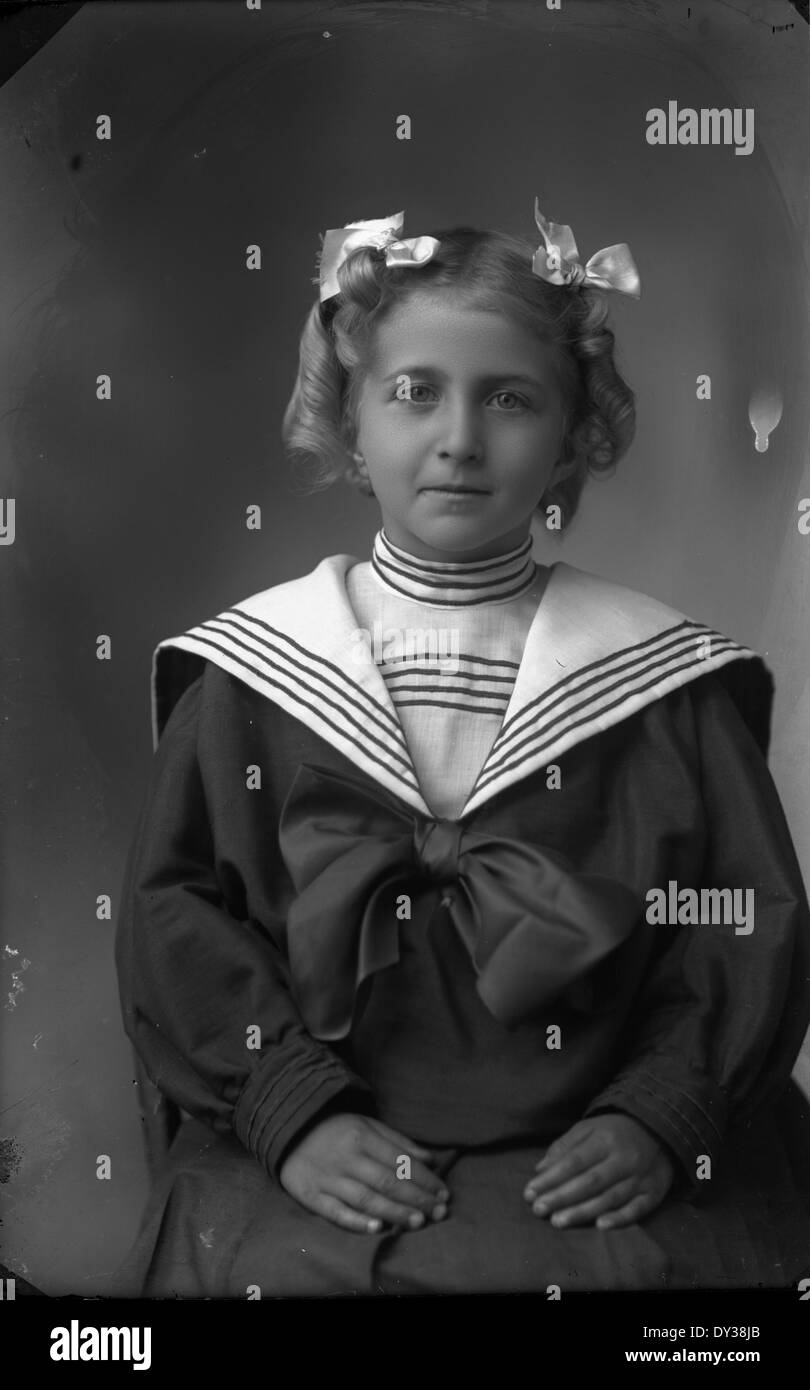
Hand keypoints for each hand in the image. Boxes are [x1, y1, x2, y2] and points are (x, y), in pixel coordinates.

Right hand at [279, 1113, 449, 1234]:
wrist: (288, 1129)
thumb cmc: (336, 1129)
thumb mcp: (368, 1125)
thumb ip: (399, 1142)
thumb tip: (431, 1159)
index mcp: (362, 1137)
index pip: (401, 1161)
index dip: (425, 1179)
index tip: (444, 1194)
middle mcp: (347, 1158)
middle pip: (387, 1181)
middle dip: (416, 1199)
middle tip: (439, 1213)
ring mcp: (328, 1178)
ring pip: (366, 1198)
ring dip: (394, 1212)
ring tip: (418, 1222)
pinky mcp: (310, 1195)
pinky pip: (335, 1211)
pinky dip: (356, 1221)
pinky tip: (377, 1228)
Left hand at [523, 1113, 674, 1229]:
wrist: (659, 1130)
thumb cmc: (614, 1132)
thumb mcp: (588, 1129)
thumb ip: (564, 1147)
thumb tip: (539, 1170)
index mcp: (604, 1140)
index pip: (574, 1162)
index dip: (551, 1178)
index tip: (529, 1192)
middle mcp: (623, 1159)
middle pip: (589, 1182)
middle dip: (562, 1197)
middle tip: (538, 1210)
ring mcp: (640, 1177)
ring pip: (609, 1198)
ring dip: (583, 1212)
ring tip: (558, 1222)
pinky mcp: (654, 1193)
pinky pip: (638, 1209)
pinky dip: (620, 1219)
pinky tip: (600, 1227)